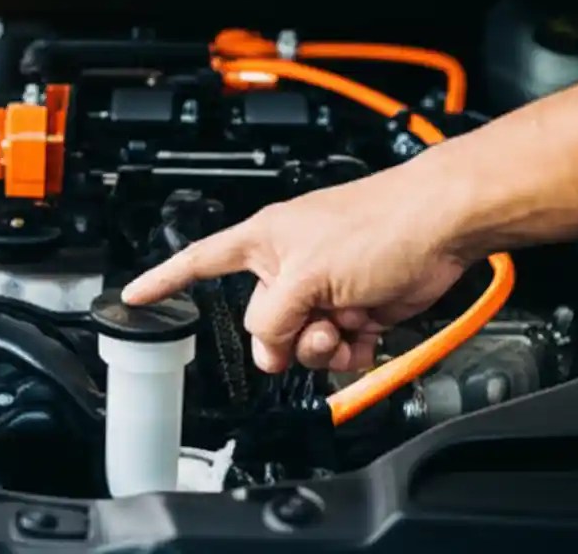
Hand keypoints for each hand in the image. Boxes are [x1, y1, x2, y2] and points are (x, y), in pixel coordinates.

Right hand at [121, 161, 469, 372]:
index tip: (135, 296)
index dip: (164, 281)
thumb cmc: (378, 224)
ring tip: (344, 327)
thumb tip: (266, 349)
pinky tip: (363, 338)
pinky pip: (335, 347)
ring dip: (320, 347)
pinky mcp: (356, 306)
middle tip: (311, 327)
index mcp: (262, 243)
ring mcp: (323, 288)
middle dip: (284, 337)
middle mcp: (288, 265)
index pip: (198, 262)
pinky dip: (348, 352)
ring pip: (298, 341)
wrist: (442, 227)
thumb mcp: (305, 276)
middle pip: (260, 323)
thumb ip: (272, 317)